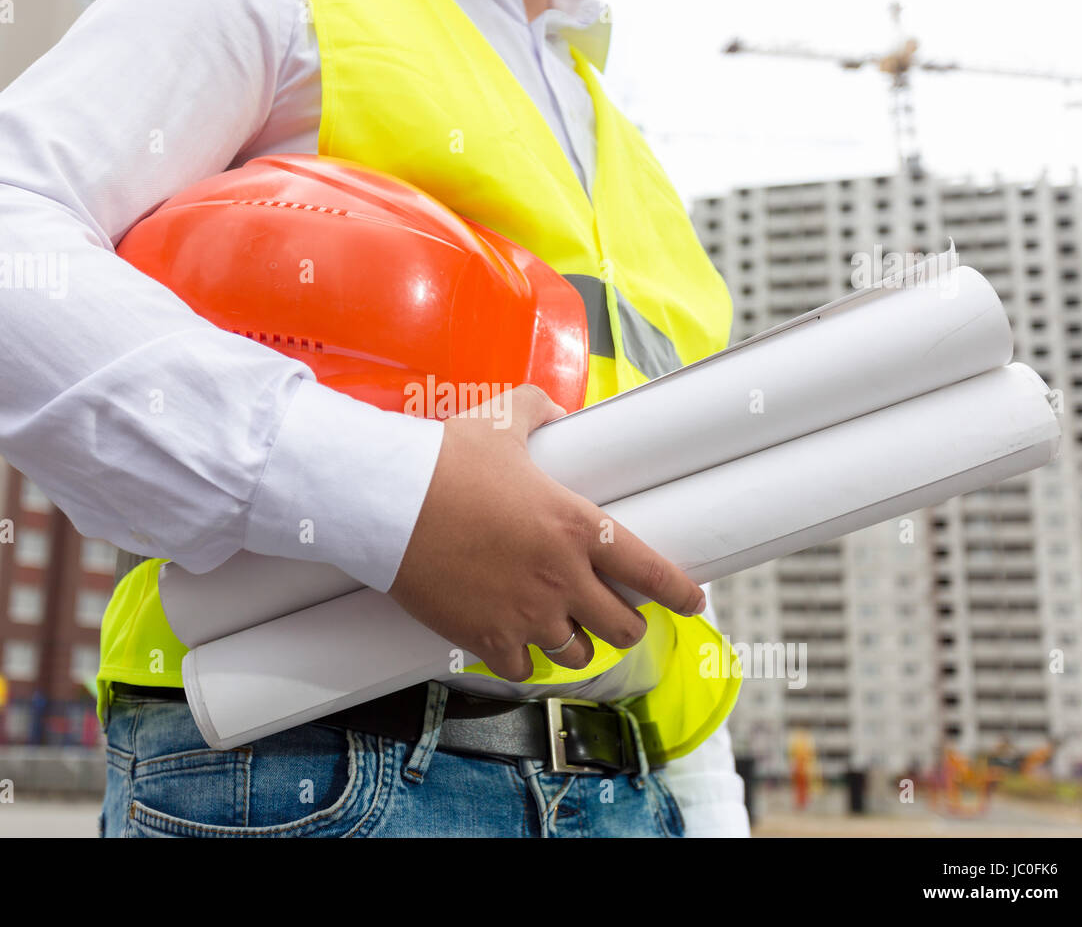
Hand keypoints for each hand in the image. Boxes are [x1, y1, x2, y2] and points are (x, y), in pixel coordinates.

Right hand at [388, 384, 704, 681]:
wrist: (390, 502)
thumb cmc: (445, 460)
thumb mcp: (502, 419)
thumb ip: (540, 411)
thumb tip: (557, 411)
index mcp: (577, 526)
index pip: (651, 571)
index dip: (679, 592)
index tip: (691, 602)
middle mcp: (562, 577)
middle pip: (623, 628)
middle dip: (626, 625)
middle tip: (616, 617)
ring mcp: (526, 613)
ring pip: (578, 654)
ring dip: (576, 643)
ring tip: (564, 630)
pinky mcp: (486, 638)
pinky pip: (524, 669)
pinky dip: (523, 660)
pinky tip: (515, 644)